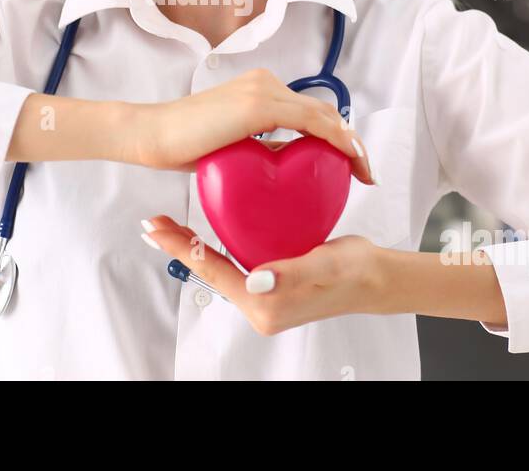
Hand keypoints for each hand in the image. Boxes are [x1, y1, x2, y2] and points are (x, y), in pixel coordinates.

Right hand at [127, 68, 375, 183]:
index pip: (309, 112)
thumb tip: (278, 166)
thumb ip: (257, 148)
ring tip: (364, 171)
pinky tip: (348, 158)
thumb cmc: (181, 145)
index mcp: (258, 89)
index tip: (351, 166)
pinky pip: (310, 122)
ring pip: (323, 115)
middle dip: (351, 142)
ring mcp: (263, 90)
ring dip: (350, 143)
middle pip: (323, 111)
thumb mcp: (229, 146)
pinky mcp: (258, 105)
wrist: (150, 135)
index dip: (337, 136)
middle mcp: (265, 83)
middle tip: (365, 173)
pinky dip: (335, 139)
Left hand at [140, 214, 383, 335]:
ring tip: (170, 223)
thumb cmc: (356, 271)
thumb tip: (257, 279)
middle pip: (209, 272)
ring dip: (193, 246)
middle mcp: (259, 305)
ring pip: (219, 267)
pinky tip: (208, 227)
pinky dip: (215, 246)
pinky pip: (234, 264)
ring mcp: (263, 296)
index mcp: (265, 305)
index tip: (156, 229)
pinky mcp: (270, 284)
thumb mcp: (327, 265)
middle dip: (179, 247)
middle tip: (152, 222)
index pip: (213, 272)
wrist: (376, 279)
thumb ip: (292, 274)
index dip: (182, 249)